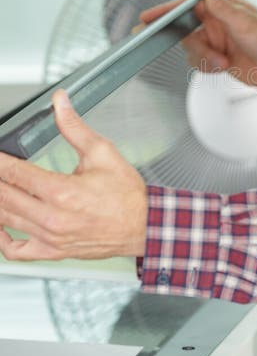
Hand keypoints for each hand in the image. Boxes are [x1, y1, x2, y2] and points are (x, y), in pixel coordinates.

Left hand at [0, 90, 147, 261]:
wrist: (144, 225)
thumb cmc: (127, 194)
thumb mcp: (102, 152)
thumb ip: (74, 127)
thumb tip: (60, 104)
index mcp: (62, 191)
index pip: (14, 172)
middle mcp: (52, 217)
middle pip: (4, 196)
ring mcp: (51, 238)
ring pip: (5, 220)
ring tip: (0, 188)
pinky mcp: (54, 251)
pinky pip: (16, 252)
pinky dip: (2, 240)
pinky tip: (1, 226)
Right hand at [140, 0, 256, 88]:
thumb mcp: (246, 23)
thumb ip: (224, 8)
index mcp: (221, 2)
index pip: (187, 4)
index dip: (165, 10)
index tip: (146, 18)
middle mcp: (214, 18)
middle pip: (184, 29)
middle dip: (190, 43)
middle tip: (194, 51)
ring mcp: (213, 37)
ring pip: (190, 49)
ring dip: (204, 58)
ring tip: (224, 61)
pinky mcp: (214, 55)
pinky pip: (197, 62)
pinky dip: (207, 66)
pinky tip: (224, 66)